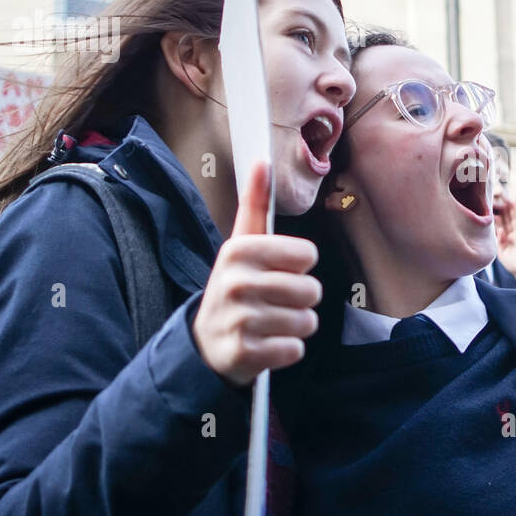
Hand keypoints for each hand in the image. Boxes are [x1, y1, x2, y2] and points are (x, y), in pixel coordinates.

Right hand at [193, 161, 320, 385]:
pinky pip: (295, 349)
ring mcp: (239, 320)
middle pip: (311, 290)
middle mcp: (236, 283)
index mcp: (239, 251)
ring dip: (295, 325)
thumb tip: (262, 161)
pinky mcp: (245, 353)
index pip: (307, 254)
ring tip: (271, 322)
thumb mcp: (241, 244)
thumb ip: (255, 204)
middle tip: (275, 301)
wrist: (204, 342)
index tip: (277, 270)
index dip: (298, 265)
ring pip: (307, 321)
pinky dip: (287, 349)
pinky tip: (266, 342)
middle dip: (300, 299)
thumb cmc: (236, 286)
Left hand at [496, 198, 515, 294]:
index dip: (497, 213)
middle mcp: (514, 232)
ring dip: (515, 209)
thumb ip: (499, 241)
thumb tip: (499, 230)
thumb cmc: (513, 264)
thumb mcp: (501, 252)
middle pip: (510, 217)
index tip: (491, 204)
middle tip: (501, 196)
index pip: (501, 222)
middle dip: (506, 207)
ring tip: (512, 199)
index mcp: (506, 236)